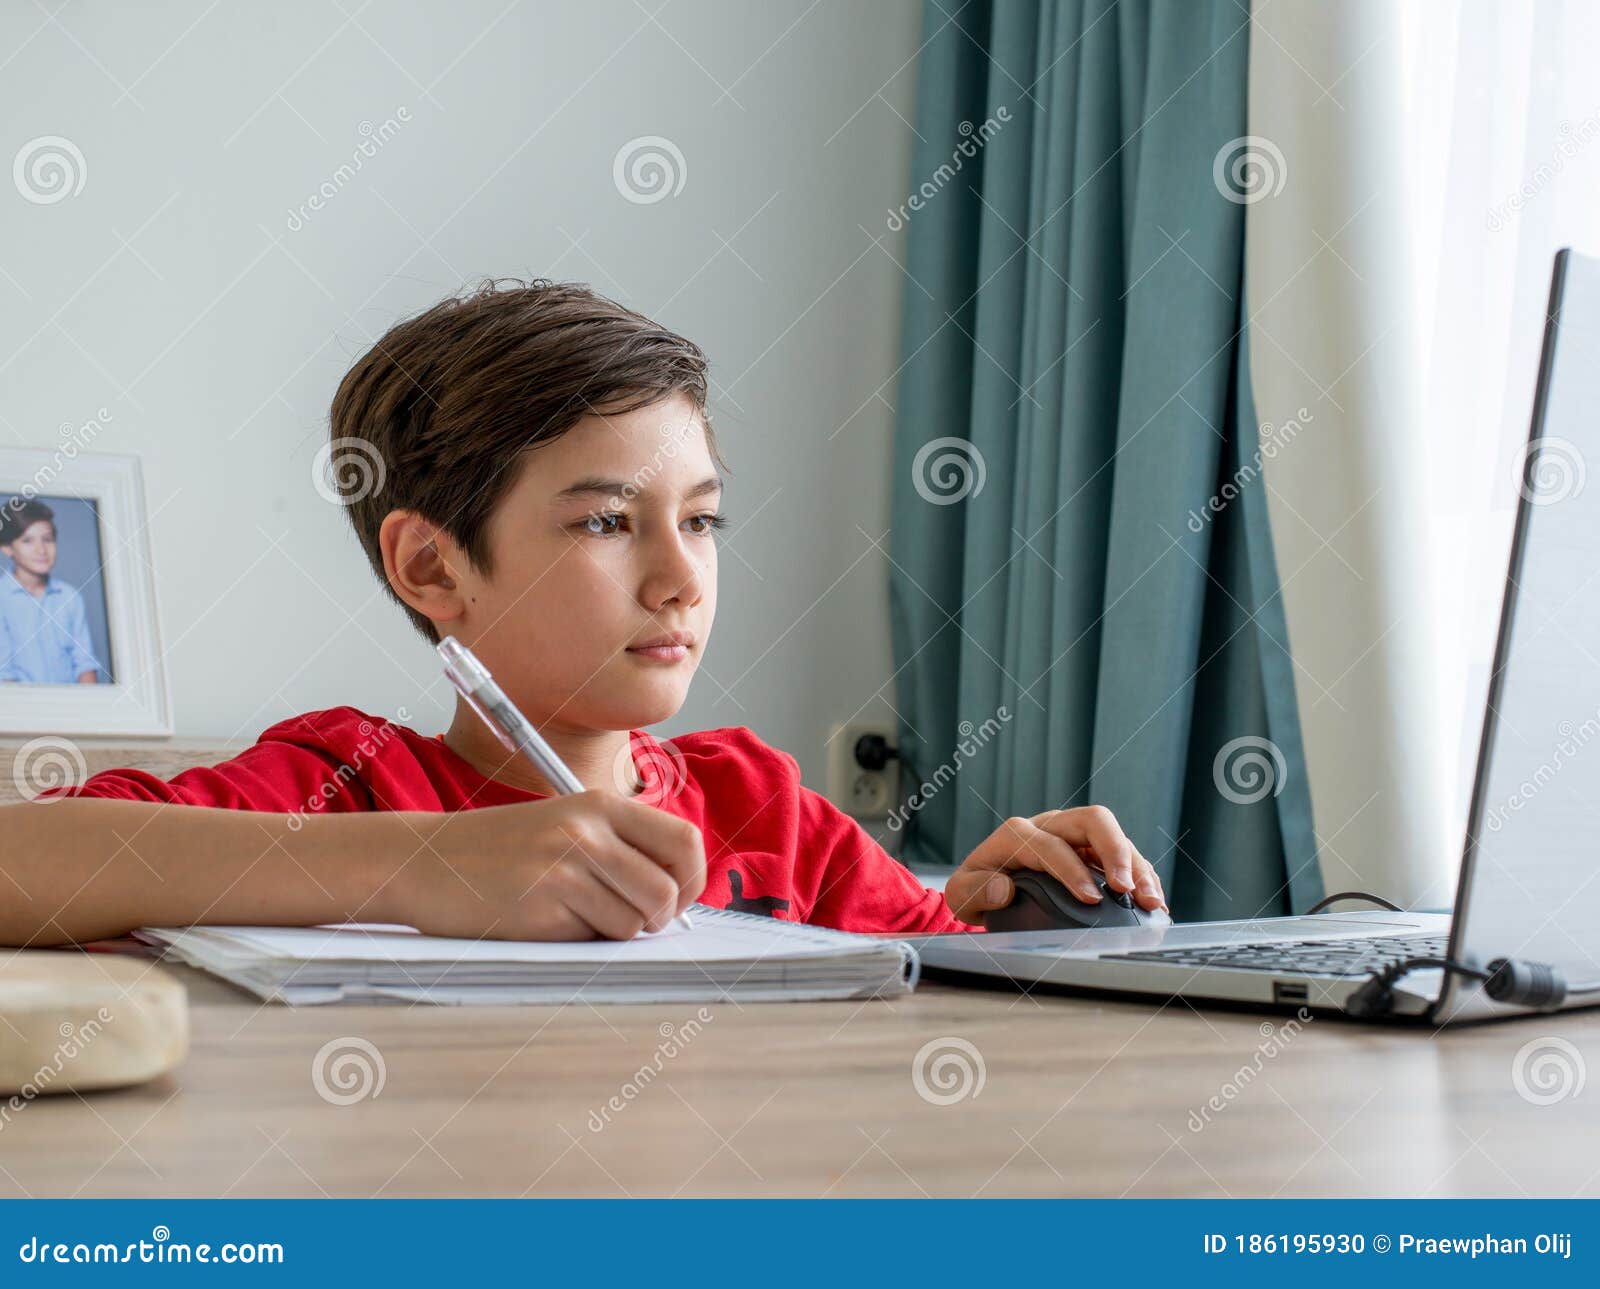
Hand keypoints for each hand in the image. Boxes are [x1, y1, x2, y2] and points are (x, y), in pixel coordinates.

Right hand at [394, 789, 706, 939]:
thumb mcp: (565, 824)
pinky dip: (581, 941)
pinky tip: (548, 922)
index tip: (678, 901)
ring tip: (577, 916)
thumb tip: (678, 894)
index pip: (684, 840)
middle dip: (658, 918)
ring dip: (616, 932)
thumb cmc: (499, 850)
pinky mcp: (543, 905)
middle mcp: (589, 830)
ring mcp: (566, 867)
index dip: (693, 880)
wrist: (424, 861)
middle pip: (666, 890)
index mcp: (601, 805)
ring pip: (634, 922)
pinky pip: (593, 939)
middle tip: (632, 921)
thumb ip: (619, 847)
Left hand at [943, 805, 1167, 923]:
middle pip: (1092, 821)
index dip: (1071, 870)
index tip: (1090, 899)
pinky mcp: (1094, 852)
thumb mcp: (963, 893)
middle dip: (1115, 852)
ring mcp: (1076, 837)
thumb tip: (1004, 888)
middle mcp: (1051, 827)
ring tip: (1152, 901)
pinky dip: (1142, 876)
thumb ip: (975, 891)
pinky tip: (1154, 902)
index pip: (1050, 844)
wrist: (987, 885)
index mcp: (1017, 834)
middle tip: (1127, 888)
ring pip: (1115, 836)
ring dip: (1136, 867)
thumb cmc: (978, 887)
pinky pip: (1125, 856)